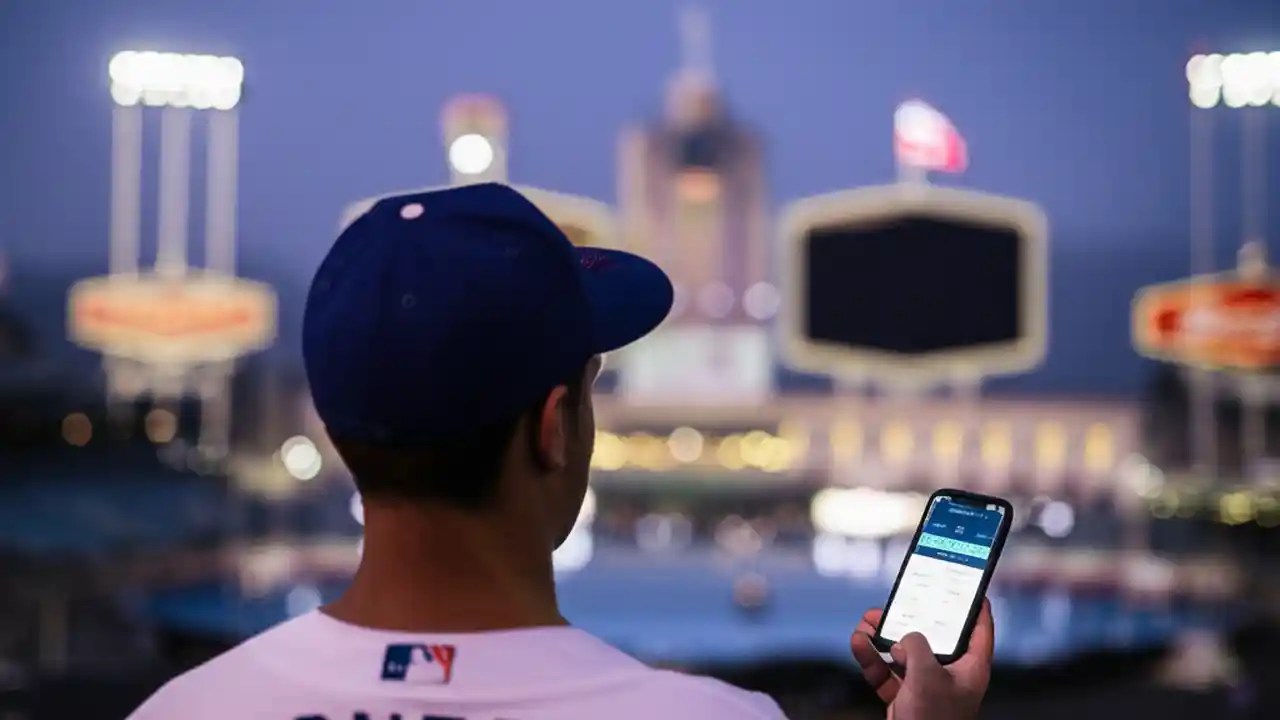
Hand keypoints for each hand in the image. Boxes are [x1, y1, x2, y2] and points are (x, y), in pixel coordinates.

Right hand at [849, 599, 993, 719]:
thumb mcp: (927, 674)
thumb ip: (915, 646)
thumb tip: (903, 640)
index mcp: (971, 667)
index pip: (979, 627)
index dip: (973, 604)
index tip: (965, 584)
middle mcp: (951, 674)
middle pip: (932, 635)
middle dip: (909, 617)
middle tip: (897, 601)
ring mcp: (926, 685)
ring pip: (903, 651)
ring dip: (883, 635)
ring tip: (868, 622)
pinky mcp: (905, 696)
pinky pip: (886, 671)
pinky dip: (871, 658)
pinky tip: (859, 643)